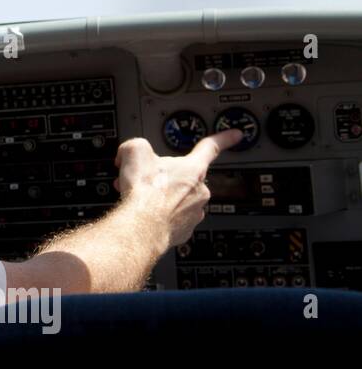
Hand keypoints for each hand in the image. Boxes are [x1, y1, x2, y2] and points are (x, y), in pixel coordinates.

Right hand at [112, 128, 245, 248]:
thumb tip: (132, 152)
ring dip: (160, 197)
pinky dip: (160, 216)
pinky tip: (146, 215)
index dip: (223, 138)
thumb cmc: (143, 192)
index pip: (210, 147)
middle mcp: (199, 191)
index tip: (236, 136)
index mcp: (192, 169)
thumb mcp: (134, 152)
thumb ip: (137, 145)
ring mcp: (194, 214)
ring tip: (139, 199)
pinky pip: (173, 219)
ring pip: (177, 200)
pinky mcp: (184, 232)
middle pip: (184, 177)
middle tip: (145, 180)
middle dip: (165, 177)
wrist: (141, 227)